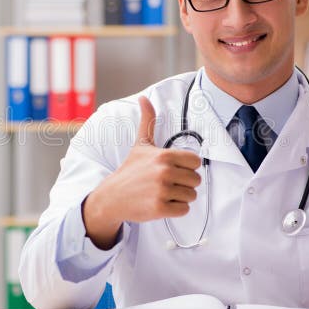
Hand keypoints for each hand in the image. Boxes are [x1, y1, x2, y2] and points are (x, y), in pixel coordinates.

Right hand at [82, 96, 201, 248]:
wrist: (112, 196)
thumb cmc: (130, 170)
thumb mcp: (140, 145)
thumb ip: (147, 121)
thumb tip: (144, 98)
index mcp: (164, 155)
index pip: (196, 161)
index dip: (186, 167)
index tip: (173, 169)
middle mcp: (164, 172)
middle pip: (196, 180)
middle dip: (184, 183)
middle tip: (166, 183)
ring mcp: (162, 191)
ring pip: (191, 196)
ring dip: (180, 197)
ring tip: (163, 193)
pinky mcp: (159, 209)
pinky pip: (184, 210)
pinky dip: (175, 209)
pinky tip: (161, 203)